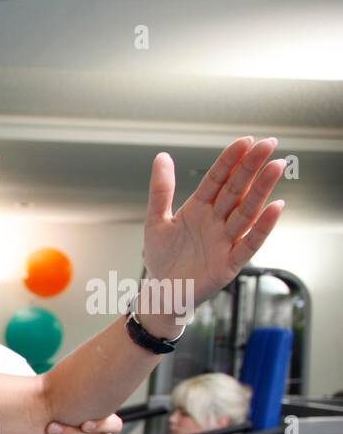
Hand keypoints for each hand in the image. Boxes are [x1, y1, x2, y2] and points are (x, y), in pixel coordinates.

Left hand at [143, 138, 284, 311]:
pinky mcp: (230, 263)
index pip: (218, 179)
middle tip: (269, 144)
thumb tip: (162, 156)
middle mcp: (216, 220)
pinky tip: (275, 208)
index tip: (245, 141)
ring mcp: (225, 240)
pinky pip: (249, 243)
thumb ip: (161, 191)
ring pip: (247, 211)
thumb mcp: (156, 221)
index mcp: (199, 208)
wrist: (163, 292)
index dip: (230, 161)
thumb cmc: (162, 257)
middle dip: (252, 167)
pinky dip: (262, 227)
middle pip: (237, 190)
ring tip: (276, 167)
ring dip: (262, 190)